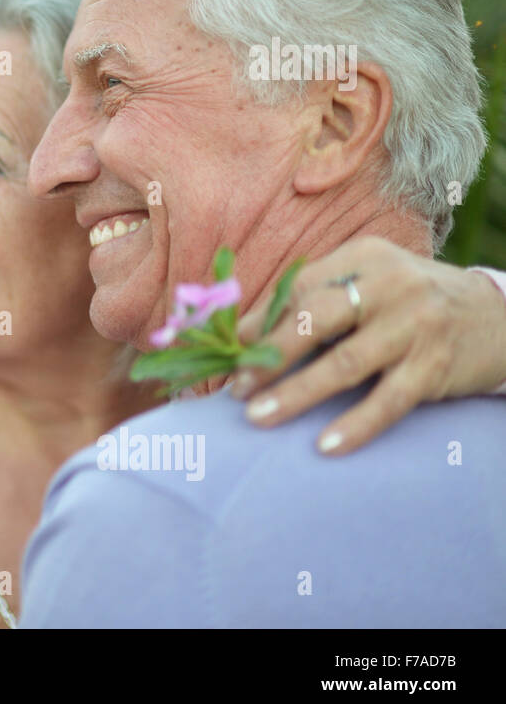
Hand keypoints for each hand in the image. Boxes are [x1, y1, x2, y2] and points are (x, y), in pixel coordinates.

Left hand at [229, 236, 505, 454]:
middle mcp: (388, 284)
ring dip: (297, 393)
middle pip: (315, 319)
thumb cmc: (412, 304)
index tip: (225, 353)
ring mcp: (415, 325)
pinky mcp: (436, 365)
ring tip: (259, 417)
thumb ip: (317, 300)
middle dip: (269, 356)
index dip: (258, 323)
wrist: (500, 319)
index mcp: (362, 259)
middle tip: (235, 388)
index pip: (298, 289)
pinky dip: (356, 425)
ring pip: (345, 364)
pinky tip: (325, 445)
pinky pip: (388, 401)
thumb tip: (246, 335)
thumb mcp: (370, 284)